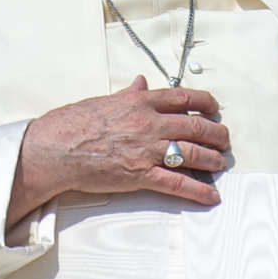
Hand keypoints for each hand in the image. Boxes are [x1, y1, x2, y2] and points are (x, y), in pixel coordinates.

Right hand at [10, 76, 230, 225]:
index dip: (206, 104)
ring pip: (192, 154)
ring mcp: (146, 149)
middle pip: (196, 127)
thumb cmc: (73, 124)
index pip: (184, 99)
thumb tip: (141, 83)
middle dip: (217, 135)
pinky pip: (178, 183)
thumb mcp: (105, 101)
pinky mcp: (141, 174)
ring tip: (219, 164)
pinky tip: (211, 195)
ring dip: (212, 160)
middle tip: (224, 140)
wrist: (53, 148)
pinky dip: (199, 190)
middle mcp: (149, 123)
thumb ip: (129, 94)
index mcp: (140, 102)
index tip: (214, 109)